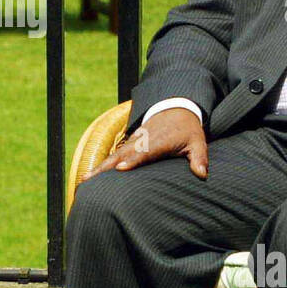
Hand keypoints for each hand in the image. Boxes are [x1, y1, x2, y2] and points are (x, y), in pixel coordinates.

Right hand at [84, 107, 207, 180]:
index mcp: (159, 141)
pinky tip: (91, 174)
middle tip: (90, 179)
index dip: (133, 160)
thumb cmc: (188, 130)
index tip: (121, 169)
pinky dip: (103, 164)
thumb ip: (199, 158)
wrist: (176, 107)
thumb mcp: (197, 142)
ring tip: (84, 180)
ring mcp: (134, 141)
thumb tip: (202, 174)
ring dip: (99, 167)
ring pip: (114, 154)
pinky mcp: (130, 143)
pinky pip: (115, 154)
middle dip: (106, 167)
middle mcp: (143, 140)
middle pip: (122, 154)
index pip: (145, 152)